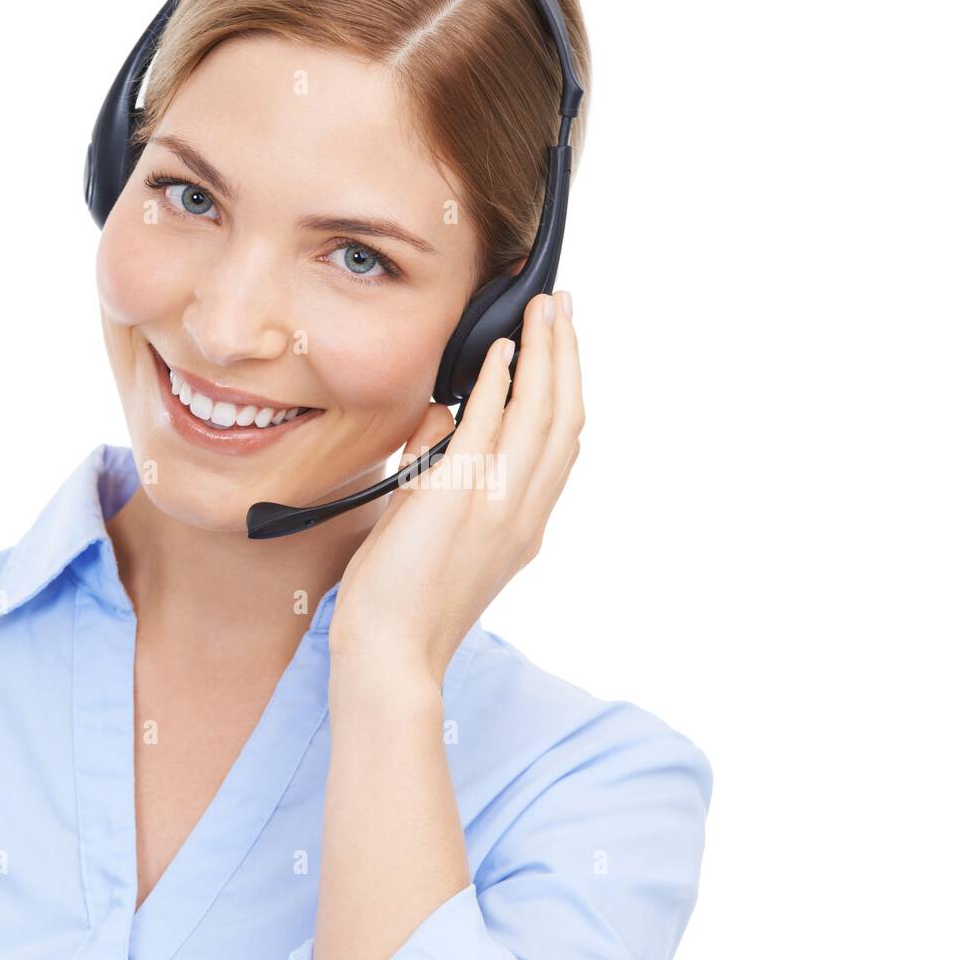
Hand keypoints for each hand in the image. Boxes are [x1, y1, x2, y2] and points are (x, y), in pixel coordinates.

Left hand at [329, 289, 582, 683]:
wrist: (390, 652)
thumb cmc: (403, 601)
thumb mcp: (433, 527)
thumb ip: (442, 469)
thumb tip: (441, 413)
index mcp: (524, 524)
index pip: (560, 445)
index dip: (567, 390)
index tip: (562, 348)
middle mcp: (524, 513)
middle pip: (565, 419)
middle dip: (568, 357)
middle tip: (564, 307)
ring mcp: (499, 506)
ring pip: (543, 415)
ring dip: (547, 355)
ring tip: (546, 309)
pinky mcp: (461, 499)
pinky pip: (492, 428)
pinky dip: (502, 384)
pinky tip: (502, 350)